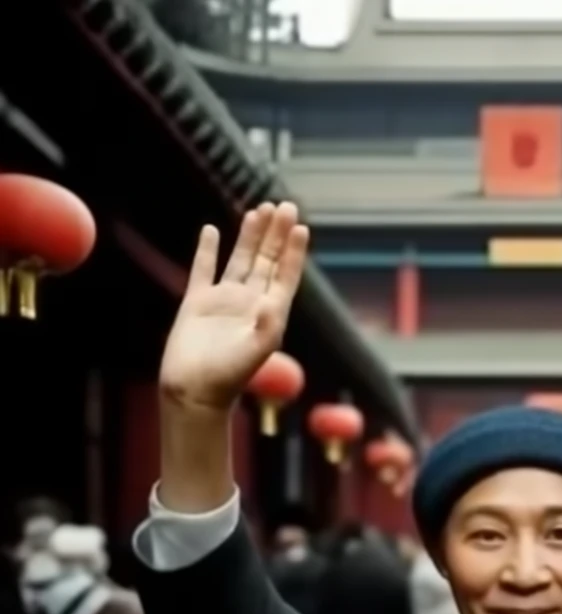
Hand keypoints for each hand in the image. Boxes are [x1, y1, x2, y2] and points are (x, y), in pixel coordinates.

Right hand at [158, 202, 309, 414]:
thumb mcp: (254, 352)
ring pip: (240, 260)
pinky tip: (212, 230)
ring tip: (260, 210)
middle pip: (267, 261)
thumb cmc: (227, 377)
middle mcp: (249, 303)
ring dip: (250, 236)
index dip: (294, 252)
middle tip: (285, 205)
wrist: (193, 393)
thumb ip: (267, 327)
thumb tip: (274, 302)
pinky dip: (208, 250)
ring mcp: (223, 301)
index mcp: (269, 314)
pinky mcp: (197, 302)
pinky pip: (204, 269)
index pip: (286, 275)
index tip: (300, 227)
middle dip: (276, 234)